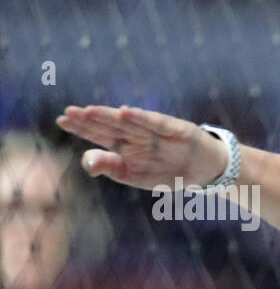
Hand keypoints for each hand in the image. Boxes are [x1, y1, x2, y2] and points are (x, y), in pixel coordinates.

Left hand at [55, 105, 228, 190]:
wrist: (207, 170)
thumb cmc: (171, 172)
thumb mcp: (137, 176)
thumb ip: (112, 168)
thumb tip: (87, 160)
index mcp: (127, 146)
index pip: (100, 133)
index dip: (82, 127)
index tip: (62, 120)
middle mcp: (138, 135)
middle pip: (110, 125)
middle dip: (89, 120)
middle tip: (69, 113)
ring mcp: (156, 131)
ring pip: (128, 122)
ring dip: (109, 116)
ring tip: (88, 111)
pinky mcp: (176, 128)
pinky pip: (156, 123)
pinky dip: (142, 118)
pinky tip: (125, 112)